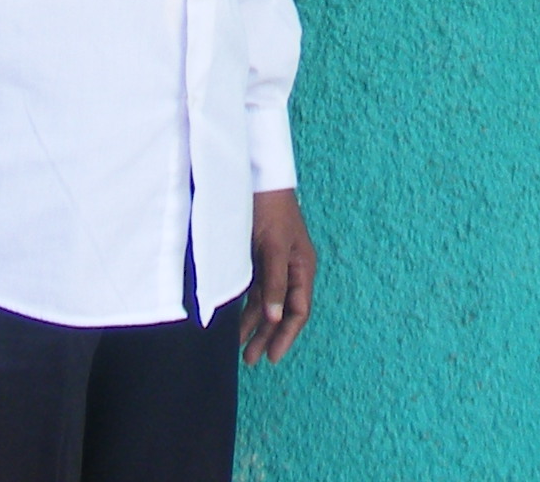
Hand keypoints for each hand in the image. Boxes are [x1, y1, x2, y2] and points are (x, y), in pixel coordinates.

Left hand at [241, 189, 316, 363]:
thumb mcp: (274, 247)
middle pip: (282, 311)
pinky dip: (247, 309)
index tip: (272, 356)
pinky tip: (236, 324)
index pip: (299, 310)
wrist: (257, 179)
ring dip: (255, 326)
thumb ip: (275, 282)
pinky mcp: (259, 259)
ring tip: (242, 350)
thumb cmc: (271, 209)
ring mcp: (274, 265)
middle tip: (252, 360)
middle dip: (268, 336)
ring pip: (267, 304)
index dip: (287, 335)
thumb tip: (275, 317)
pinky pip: (255, 292)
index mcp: (302, 267)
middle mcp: (291, 269)